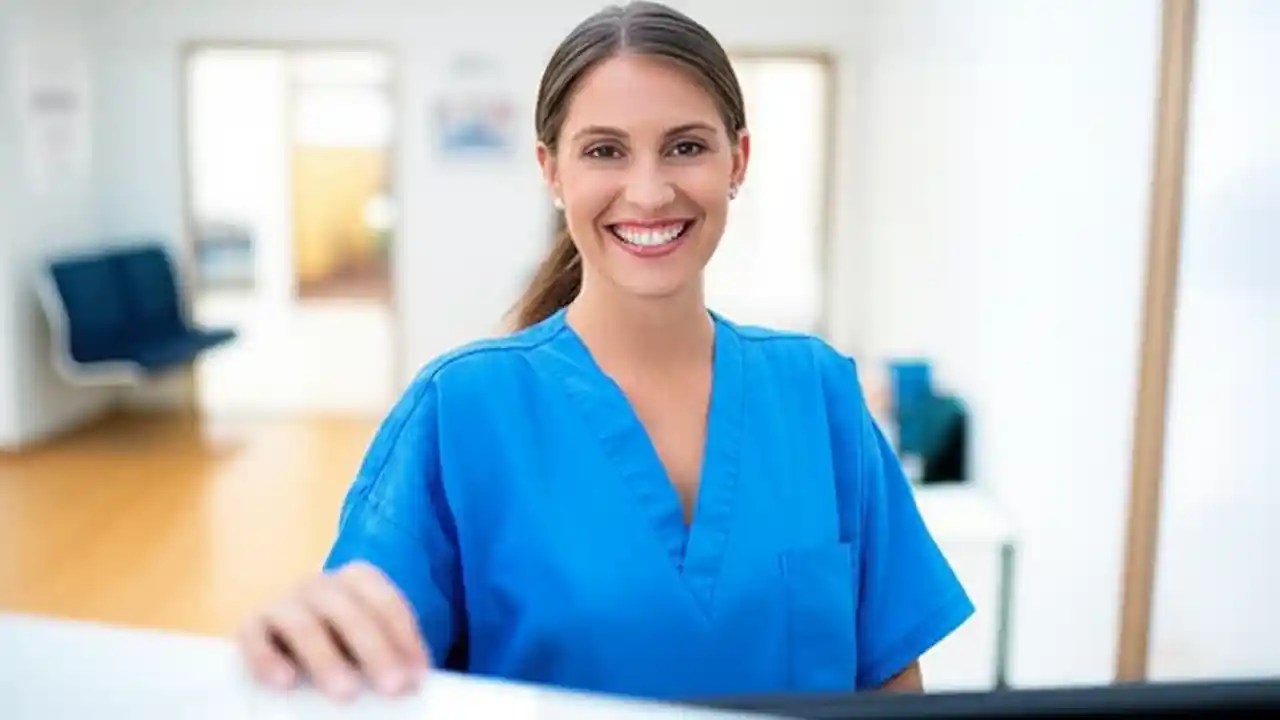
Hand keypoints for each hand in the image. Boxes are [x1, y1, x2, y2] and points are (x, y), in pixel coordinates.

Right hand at [238, 561, 429, 699]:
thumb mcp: (365, 646)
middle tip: (393, 687)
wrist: (282, 641)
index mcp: (357, 581)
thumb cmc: (340, 646)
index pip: (386, 602)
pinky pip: (255, 637)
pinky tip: (284, 683)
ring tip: (346, 692)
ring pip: (304, 624)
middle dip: (374, 649)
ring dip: (326, 658)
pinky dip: (268, 658)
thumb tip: (412, 686)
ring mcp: (284, 603)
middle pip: (349, 611)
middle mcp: (320, 585)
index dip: (404, 637)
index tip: (417, 676)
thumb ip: (387, 658)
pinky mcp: (251, 626)